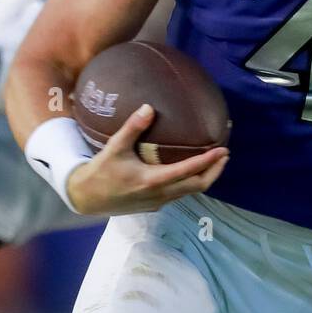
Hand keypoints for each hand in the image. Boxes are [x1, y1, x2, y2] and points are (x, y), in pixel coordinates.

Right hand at [66, 105, 228, 215]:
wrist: (86, 199)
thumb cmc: (100, 172)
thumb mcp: (114, 148)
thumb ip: (132, 128)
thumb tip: (149, 107)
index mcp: (153, 180)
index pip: (190, 171)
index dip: (209, 161)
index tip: (224, 150)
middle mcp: (160, 195)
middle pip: (197, 186)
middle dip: (215, 171)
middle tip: (225, 155)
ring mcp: (158, 202)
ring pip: (189, 192)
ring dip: (204, 178)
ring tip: (214, 162)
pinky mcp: (154, 205)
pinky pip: (179, 194)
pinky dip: (191, 182)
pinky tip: (190, 171)